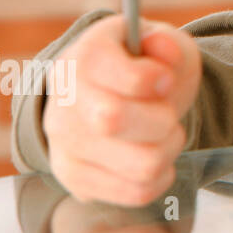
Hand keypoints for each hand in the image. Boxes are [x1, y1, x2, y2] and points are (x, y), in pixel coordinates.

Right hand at [42, 14, 200, 205]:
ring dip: (169, 148)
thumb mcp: (158, 40)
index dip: (160, 79)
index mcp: (84, 58)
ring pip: (141, 164)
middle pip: (117, 121)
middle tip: (166, 110)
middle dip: (163, 117)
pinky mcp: (76, 180)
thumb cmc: (141, 64)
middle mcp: (63, 103)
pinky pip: (137, 192)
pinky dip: (161, 176)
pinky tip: (156, 154)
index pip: (130, 79)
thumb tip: (163, 49)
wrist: (112, 94)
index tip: (166, 79)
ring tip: (164, 132)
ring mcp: (63, 145)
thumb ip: (165, 42)